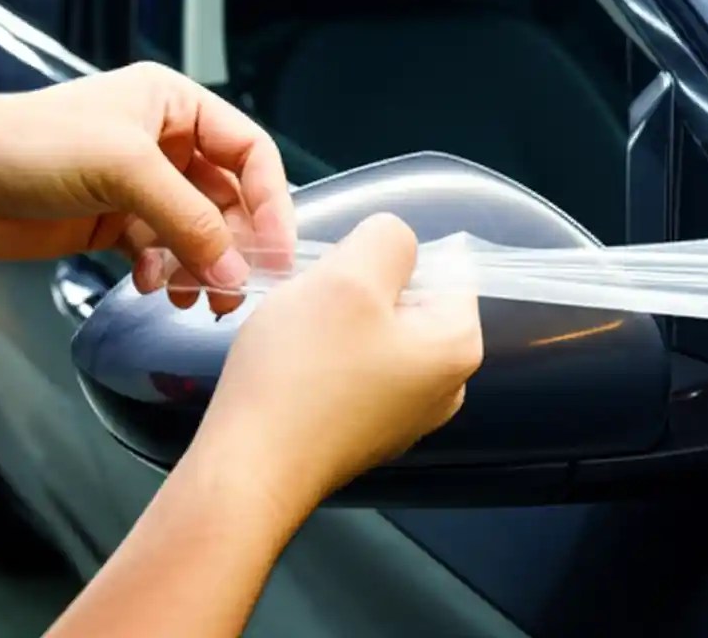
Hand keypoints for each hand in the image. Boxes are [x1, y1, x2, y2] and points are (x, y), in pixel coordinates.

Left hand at [0, 62, 292, 313]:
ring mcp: (140, 185)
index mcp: (174, 105)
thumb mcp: (124, 168)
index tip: (278, 251)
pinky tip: (150, 286)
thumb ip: (189, 220)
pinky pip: (163, 253)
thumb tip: (236, 270)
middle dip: (234, 245)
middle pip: (228, 199)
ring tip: (195, 297)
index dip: (270, 201)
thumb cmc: (29, 144)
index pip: (250, 152)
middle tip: (238, 288)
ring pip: (197, 232)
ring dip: (201, 267)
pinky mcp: (116, 223)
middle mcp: (164, 142)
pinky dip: (164, 274)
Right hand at [188, 214, 483, 517]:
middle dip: (360, 292)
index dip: (387, 260)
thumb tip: (397, 244)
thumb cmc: (300, 374)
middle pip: (407, 301)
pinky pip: (351, 372)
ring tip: (299, 343)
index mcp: (459, 346)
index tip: (347, 283)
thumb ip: (388, 239)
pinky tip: (293, 374)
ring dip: (335, 325)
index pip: (443, 266)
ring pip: (374, 335)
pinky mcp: (366, 433)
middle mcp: (446, 387)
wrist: (248, 469)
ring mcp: (406, 416)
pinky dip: (323, 362)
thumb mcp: (348, 277)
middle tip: (317, 311)